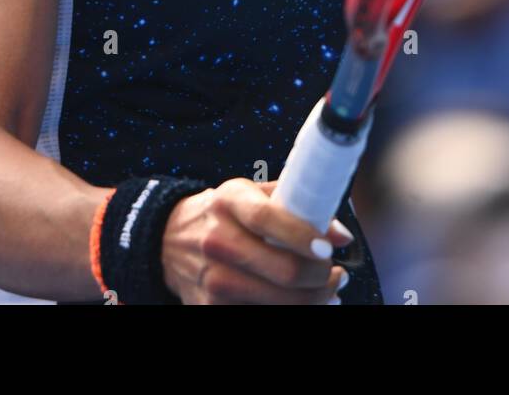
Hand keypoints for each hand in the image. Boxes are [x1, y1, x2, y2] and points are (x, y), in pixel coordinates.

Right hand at [161, 178, 353, 304]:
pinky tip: (307, 304)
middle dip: (321, 277)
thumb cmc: (222, 214)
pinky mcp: (210, 307)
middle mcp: (217, 240)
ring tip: (330, 291)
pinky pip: (260, 315)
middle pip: (283, 271)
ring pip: (278, 302)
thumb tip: (340, 234)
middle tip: (336, 273)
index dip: (303, 236)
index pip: (268, 220)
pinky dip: (293, 312)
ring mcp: (213, 279)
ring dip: (314, 300)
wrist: (168, 240)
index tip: (329, 249)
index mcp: (228, 202)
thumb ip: (295, 204)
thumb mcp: (250, 194)